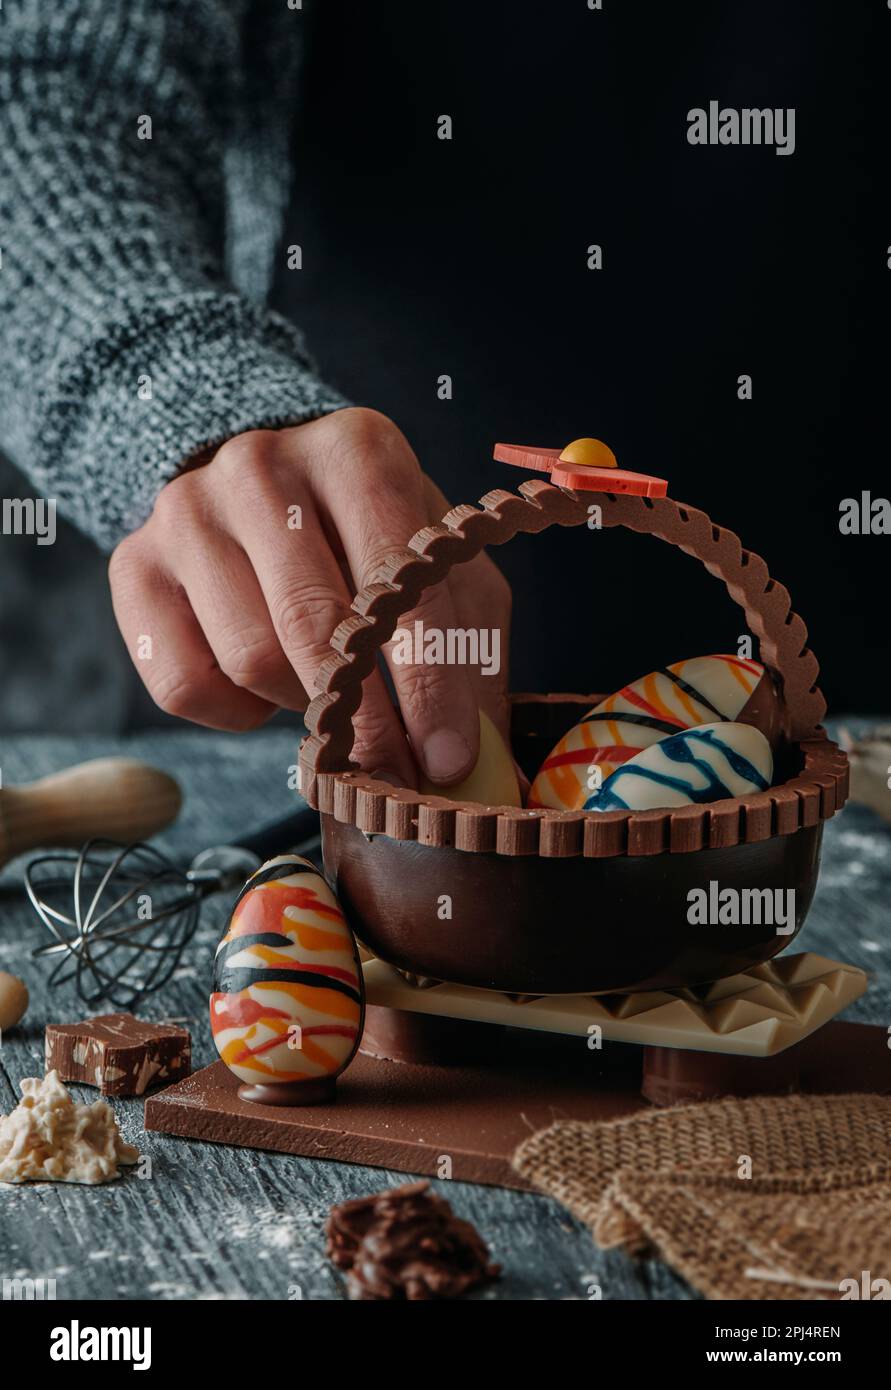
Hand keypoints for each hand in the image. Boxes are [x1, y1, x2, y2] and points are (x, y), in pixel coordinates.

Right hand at [108, 408, 511, 787]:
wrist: (263, 486)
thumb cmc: (372, 535)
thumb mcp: (440, 565)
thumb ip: (468, 644)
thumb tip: (472, 758)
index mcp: (357, 450)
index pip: (398, 580)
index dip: (428, 683)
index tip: (448, 760)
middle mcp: (261, 466)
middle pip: (313, 626)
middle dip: (364, 722)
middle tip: (392, 776)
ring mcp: (186, 510)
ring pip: (250, 658)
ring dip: (298, 704)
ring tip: (323, 691)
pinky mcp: (134, 563)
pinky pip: (183, 684)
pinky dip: (235, 714)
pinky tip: (263, 689)